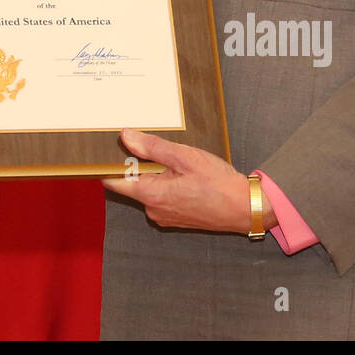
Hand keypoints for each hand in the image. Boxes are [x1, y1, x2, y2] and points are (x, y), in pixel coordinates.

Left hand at [101, 128, 266, 233]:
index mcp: (151, 195)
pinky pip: (161, 197)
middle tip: (153, 146)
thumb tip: (126, 137)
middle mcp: (153, 210)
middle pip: (132, 183)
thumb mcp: (184, 157)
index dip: (109, 164)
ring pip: (148, 189)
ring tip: (175, 161)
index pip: (114, 182)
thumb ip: (152, 147)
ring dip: (156, 174)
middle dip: (139, 165)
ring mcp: (164, 216)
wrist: (245, 207)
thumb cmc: (217, 182)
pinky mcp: (175, 217)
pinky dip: (166, 184)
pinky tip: (183, 175)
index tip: (110, 148)